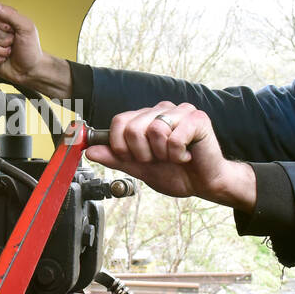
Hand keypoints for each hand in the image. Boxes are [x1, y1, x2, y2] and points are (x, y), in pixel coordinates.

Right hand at [0, 1, 70, 97]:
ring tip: (9, 53)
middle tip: (13, 43)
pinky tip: (2, 60)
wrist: (30, 70)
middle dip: (3, 39)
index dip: (2, 23)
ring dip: (0, 50)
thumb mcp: (26, 28)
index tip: (13, 30)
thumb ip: (11, 14)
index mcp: (5, 20)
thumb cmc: (31, 48)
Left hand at [86, 101, 256, 211]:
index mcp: (146, 117)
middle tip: (158, 159)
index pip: (119, 122)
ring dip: (162, 154)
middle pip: (133, 128)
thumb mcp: (139, 167)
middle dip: (142, 153)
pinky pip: (174, 137)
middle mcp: (162, 110)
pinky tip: (186, 156)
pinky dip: (178, 154)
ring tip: (173, 157)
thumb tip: (90, 150)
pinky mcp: (198, 118)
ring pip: (154, 130)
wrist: (204, 183)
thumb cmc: (176, 173)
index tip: (134, 158)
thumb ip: (116, 157)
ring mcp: (180, 111)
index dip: (120, 146)